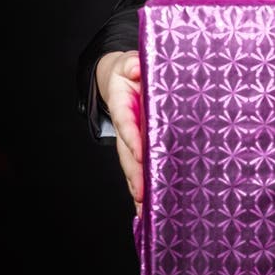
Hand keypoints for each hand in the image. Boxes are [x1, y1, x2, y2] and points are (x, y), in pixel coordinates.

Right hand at [96, 51, 142, 215]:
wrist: (128, 75)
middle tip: (143, 195)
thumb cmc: (133, 70)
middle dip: (135, 176)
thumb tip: (135, 69)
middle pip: (129, 155)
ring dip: (140, 190)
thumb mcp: (132, 62)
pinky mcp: (144, 148)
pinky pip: (144, 170)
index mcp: (123, 105)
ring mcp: (135, 140)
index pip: (127, 123)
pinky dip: (146, 190)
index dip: (133, 138)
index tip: (141, 153)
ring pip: (135, 168)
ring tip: (147, 212)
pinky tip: (151, 210)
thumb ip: (133, 65)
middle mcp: (128, 127)